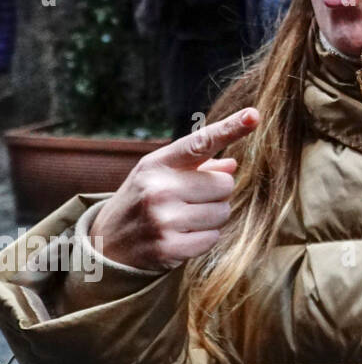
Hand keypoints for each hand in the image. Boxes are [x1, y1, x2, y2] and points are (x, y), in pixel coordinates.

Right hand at [88, 108, 259, 270]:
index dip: (230, 128)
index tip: (253, 115)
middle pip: (225, 184)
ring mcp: (162, 219)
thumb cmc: (143, 201)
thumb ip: (197, 166)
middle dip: (216, 194)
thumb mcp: (160, 175)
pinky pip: (213, 238)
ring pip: (223, 212)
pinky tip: (181, 237)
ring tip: (184, 219)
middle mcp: (159, 188)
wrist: (106, 244)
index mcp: (158, 163)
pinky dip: (204, 238)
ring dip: (212, 218)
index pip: (201, 142)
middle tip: (190, 201)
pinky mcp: (168, 248)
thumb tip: (233, 164)